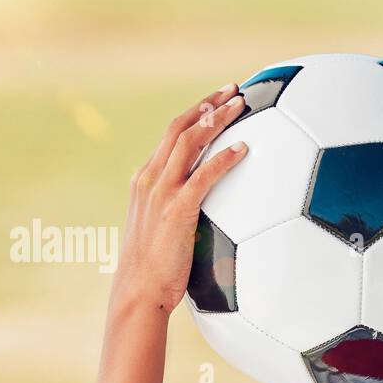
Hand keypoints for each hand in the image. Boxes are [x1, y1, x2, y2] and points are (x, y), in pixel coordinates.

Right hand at [112, 83, 248, 311]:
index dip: (195, 113)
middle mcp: (150, 179)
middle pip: (179, 127)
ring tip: (242, 105)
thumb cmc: (156, 270)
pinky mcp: (176, 210)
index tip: (216, 100)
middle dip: (208, 103)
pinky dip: (223, 159)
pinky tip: (243, 148)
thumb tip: (210, 212)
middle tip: (235, 89)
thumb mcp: (164, 232)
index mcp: (146, 180)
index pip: (170, 135)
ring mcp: (161, 193)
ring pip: (189, 142)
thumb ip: (181, 214)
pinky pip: (203, 176)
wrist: (138, 292)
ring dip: (217, 119)